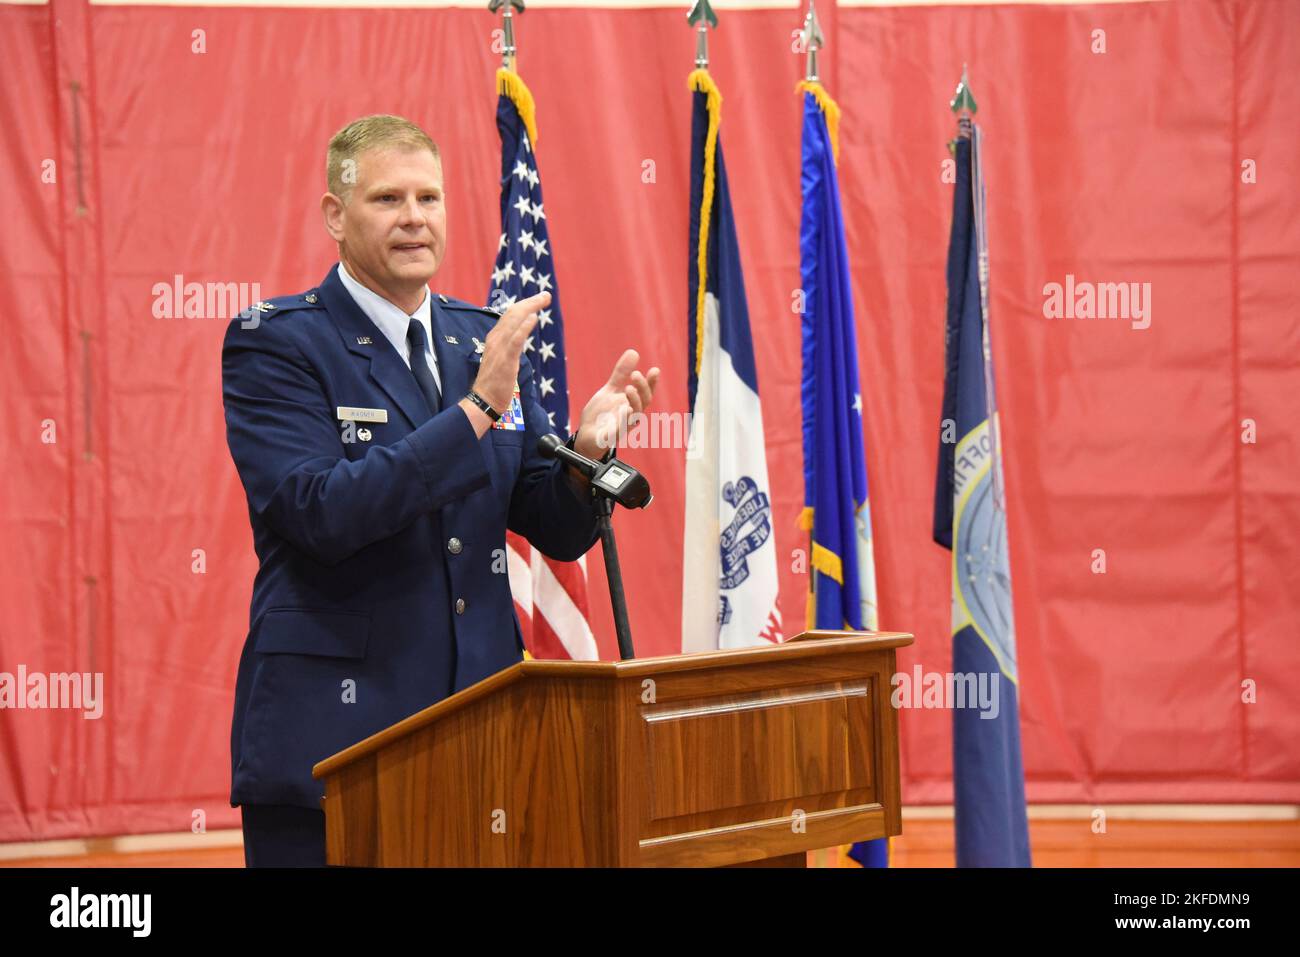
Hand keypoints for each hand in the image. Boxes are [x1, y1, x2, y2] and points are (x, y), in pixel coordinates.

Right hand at [472, 292, 550, 411]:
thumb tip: (520, 337)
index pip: (510, 315)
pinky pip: (516, 339)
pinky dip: (524, 327)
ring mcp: (500, 348)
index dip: (524, 305)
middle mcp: (496, 338)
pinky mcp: (506, 359)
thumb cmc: (494, 382)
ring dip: (530, 307)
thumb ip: (509, 346)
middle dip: (530, 302)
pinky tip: (534, 317)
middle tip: (546, 294)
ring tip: (544, 299)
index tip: (538, 299)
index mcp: (495, 338)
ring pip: (514, 321)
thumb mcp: (501, 358)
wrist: (484, 400)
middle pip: (513, 313)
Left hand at [573, 349, 659, 460]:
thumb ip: (621, 374)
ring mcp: (622, 426)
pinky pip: (620, 430)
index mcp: (631, 404)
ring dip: (634, 402)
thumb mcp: (610, 390)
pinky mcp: (611, 437)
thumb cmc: (601, 414)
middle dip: (642, 388)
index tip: (655, 370)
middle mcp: (630, 415)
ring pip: (634, 416)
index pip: (645, 393)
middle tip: (636, 374)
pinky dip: (624, 420)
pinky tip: (625, 410)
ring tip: (628, 388)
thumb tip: (634, 352)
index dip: (651, 383)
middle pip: (643, 402)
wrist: (586, 435)